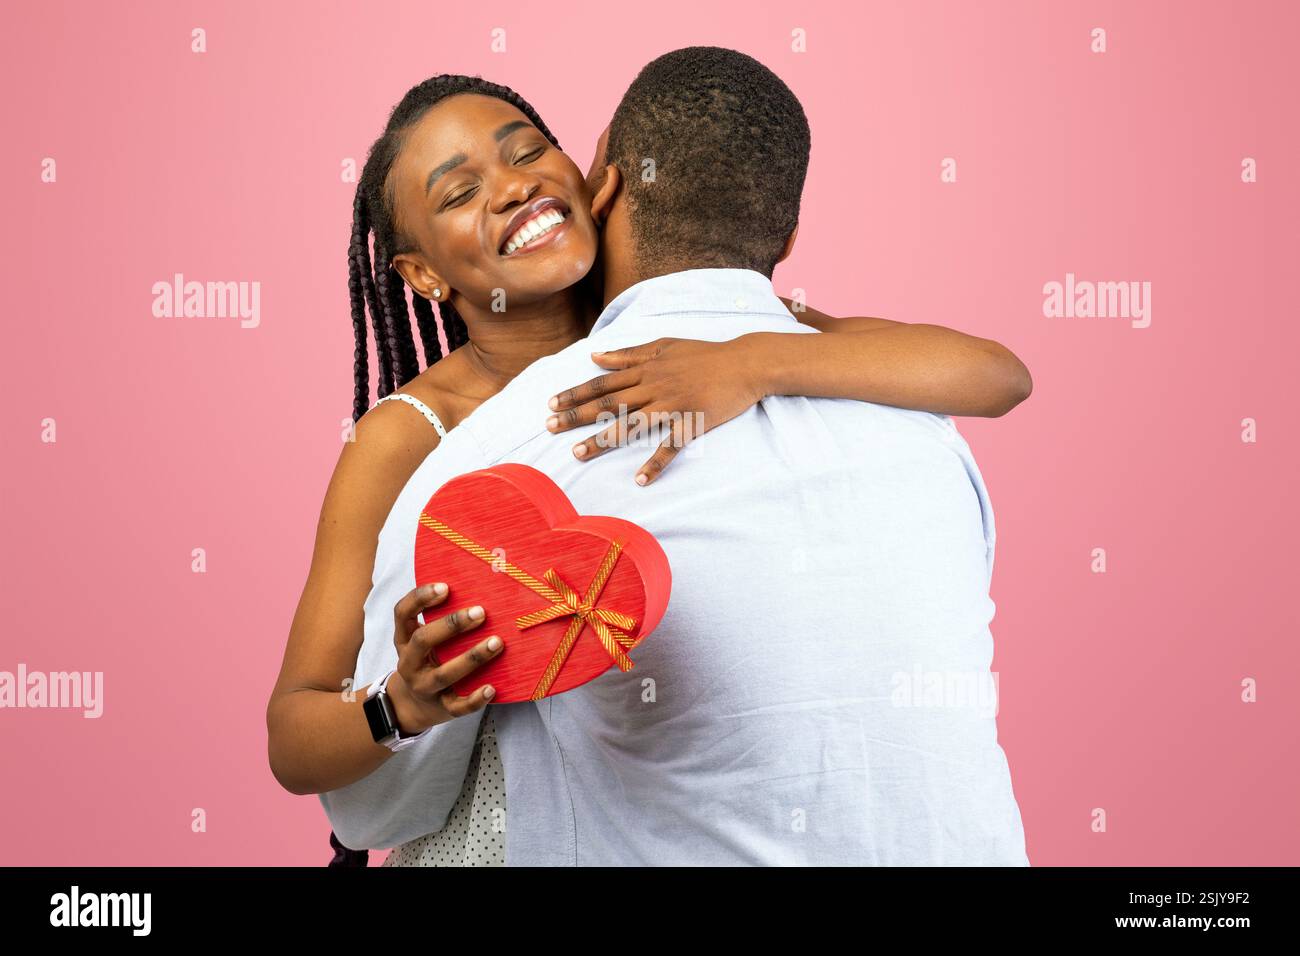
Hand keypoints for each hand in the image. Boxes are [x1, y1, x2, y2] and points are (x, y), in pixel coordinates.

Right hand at [385, 583, 501, 734]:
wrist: (410, 706)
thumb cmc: (425, 660)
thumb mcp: (419, 639)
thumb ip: (436, 618)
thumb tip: (474, 583)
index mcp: (404, 640)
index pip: (402, 613)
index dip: (420, 598)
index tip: (445, 587)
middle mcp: (410, 663)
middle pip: (423, 640)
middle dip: (452, 625)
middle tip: (481, 612)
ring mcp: (425, 687)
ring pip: (445, 674)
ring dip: (472, 658)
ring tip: (496, 643)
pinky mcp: (441, 708)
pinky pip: (458, 706)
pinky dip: (475, 698)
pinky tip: (492, 688)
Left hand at [545, 337, 763, 484]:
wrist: (744, 363)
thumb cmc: (704, 354)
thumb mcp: (663, 345)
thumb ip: (628, 354)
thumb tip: (595, 356)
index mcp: (645, 368)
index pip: (602, 382)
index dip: (575, 393)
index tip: (551, 404)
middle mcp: (653, 386)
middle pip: (608, 403)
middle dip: (576, 416)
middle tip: (549, 428)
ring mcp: (672, 405)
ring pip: (630, 424)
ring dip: (602, 440)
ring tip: (578, 454)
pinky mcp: (691, 422)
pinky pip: (670, 445)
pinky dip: (655, 463)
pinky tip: (639, 480)